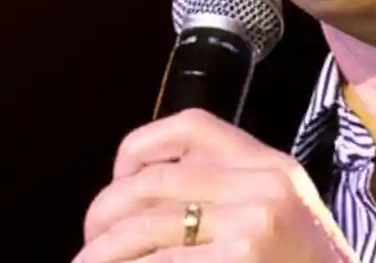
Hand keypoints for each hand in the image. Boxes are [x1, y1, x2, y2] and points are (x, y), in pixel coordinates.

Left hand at [74, 109, 358, 261]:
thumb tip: (145, 201)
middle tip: (89, 244)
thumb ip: (233, 195)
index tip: (118, 178)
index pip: (190, 126)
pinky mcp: (238, 262)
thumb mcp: (286, 217)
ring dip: (100, 254)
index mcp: (272, 166)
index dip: (139, 146)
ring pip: (143, 229)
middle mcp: (262, 187)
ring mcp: (251, 227)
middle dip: (103, 215)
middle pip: (152, 181)